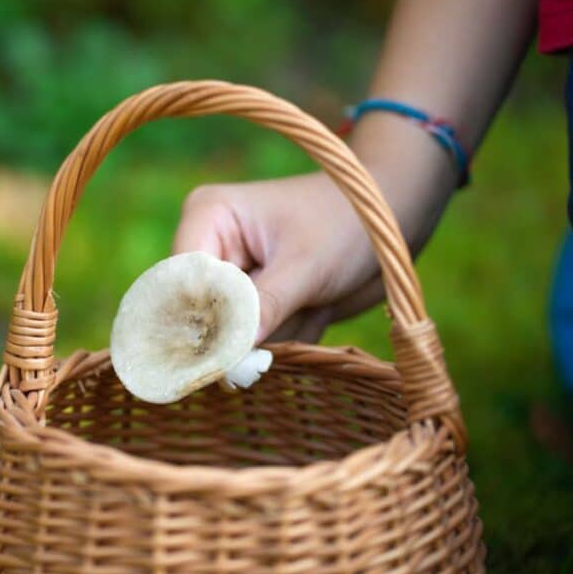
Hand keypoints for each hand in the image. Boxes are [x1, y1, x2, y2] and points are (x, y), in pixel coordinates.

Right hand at [173, 173, 385, 342]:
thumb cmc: (349, 225)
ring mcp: (229, 277)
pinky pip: (253, 340)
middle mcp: (209, 247)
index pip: (181, 282)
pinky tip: (313, 308)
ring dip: (276, 332)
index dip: (200, 320)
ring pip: (229, 334)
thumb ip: (261, 309)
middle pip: (201, 314)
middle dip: (250, 327)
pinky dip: (286, 336)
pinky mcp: (250, 302)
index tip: (231, 354)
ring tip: (312, 302)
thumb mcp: (306, 266)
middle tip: (295, 310)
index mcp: (207, 217)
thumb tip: (224, 357)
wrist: (392, 224)